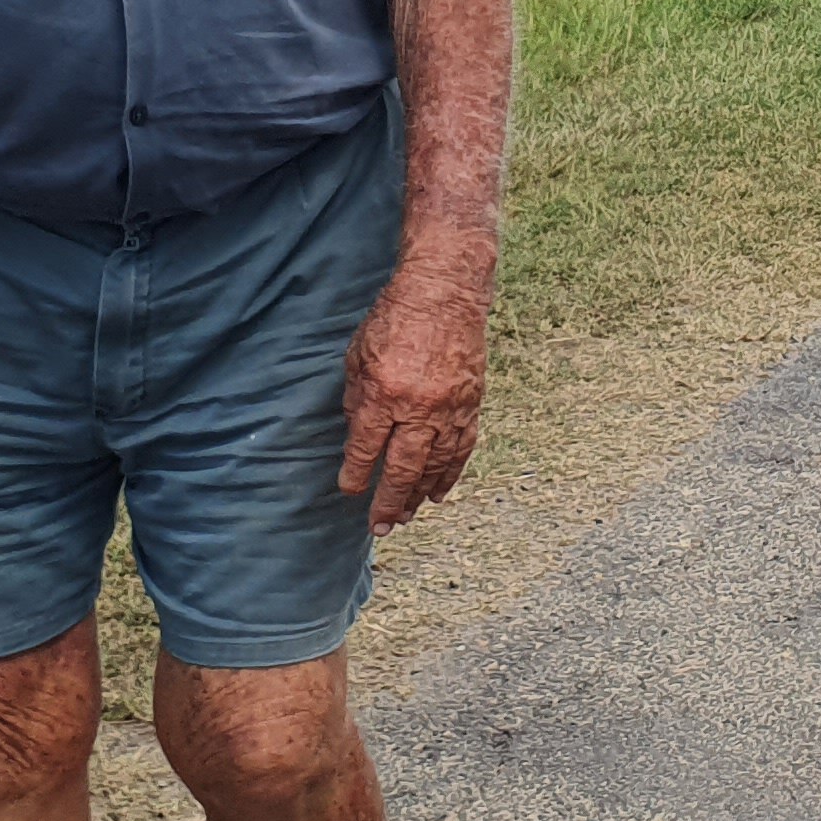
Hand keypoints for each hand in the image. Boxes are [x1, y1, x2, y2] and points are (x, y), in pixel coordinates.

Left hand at [340, 262, 489, 531]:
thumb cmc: (394, 320)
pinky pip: (461, 450)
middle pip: (402, 468)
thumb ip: (357, 399)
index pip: (365, 448)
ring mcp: (449, 408)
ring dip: (419, 495)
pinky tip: (439, 493)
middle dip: (389, 501)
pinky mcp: (471, 404)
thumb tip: (356, 435)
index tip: (350, 491)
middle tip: (381, 526)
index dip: (356, 475)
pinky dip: (450, 475)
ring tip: (408, 516)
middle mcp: (418, 407)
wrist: (444, 293)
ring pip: (435, 466)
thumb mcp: (359, 356)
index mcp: (384, 393)